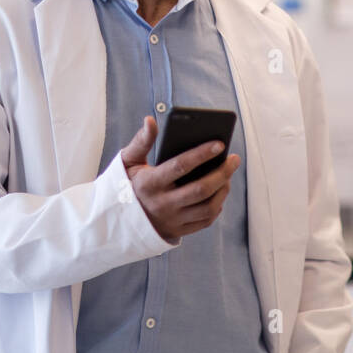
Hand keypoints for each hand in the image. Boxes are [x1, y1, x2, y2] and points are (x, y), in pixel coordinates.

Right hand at [119, 116, 240, 243]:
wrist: (117, 223)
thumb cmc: (127, 185)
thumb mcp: (128, 162)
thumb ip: (141, 141)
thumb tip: (150, 120)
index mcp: (149, 184)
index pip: (180, 166)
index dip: (202, 154)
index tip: (220, 143)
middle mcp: (162, 204)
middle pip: (201, 189)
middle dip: (222, 172)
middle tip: (234, 159)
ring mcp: (171, 220)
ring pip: (207, 207)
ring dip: (223, 189)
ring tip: (228, 174)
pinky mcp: (178, 232)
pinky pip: (205, 221)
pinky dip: (217, 206)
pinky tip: (220, 192)